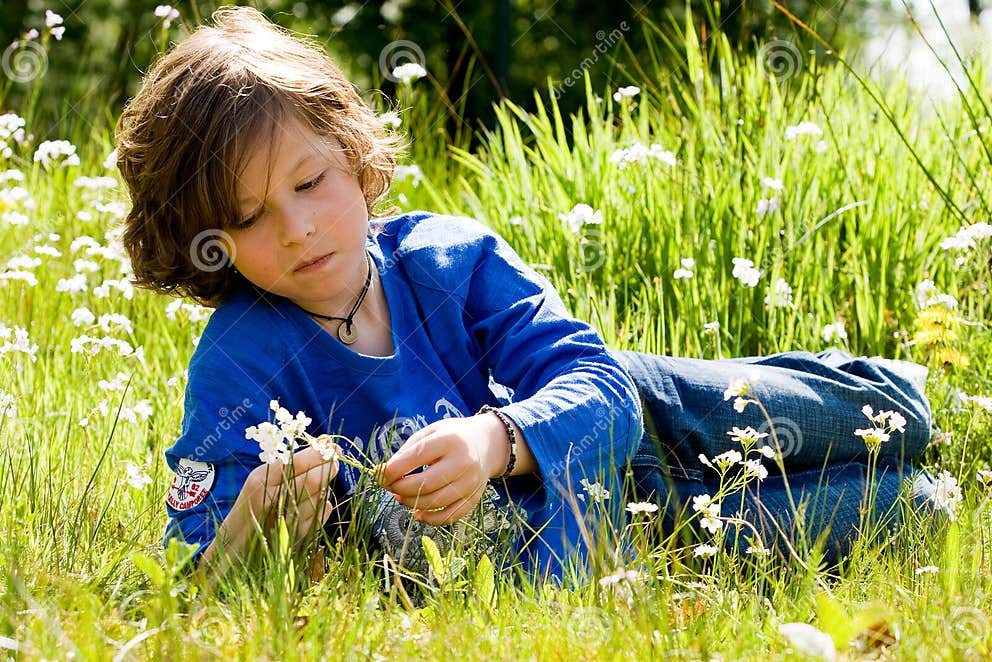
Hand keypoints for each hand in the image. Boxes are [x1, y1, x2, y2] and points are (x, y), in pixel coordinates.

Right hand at [200, 445, 339, 574]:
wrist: (236, 548)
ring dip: (325, 486)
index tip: (331, 445)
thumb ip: (292, 462)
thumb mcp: (263, 479)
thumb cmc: (252, 506)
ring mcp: (286, 521)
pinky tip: (312, 503)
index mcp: (261, 481)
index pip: (297, 462)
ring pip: (321, 495)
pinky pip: (322, 512)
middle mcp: (272, 501)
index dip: (319, 453)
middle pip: (314, 479)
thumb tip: (326, 440)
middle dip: (329, 468)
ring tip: (318, 482)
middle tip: (333, 462)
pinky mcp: (298, 536)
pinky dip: (323, 504)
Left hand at [376, 414, 507, 526]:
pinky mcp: (474, 498)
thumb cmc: (452, 436)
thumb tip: (384, 474)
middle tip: (390, 486)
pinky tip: (418, 512)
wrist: (488, 443)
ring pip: (435, 502)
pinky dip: (430, 519)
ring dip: (411, 503)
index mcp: (449, 440)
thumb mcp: (430, 432)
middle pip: (424, 483)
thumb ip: (407, 451)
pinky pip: (450, 516)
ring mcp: (471, 482)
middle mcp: (463, 462)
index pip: (415, 457)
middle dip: (400, 488)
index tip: (380, 475)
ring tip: (401, 496)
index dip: (393, 470)